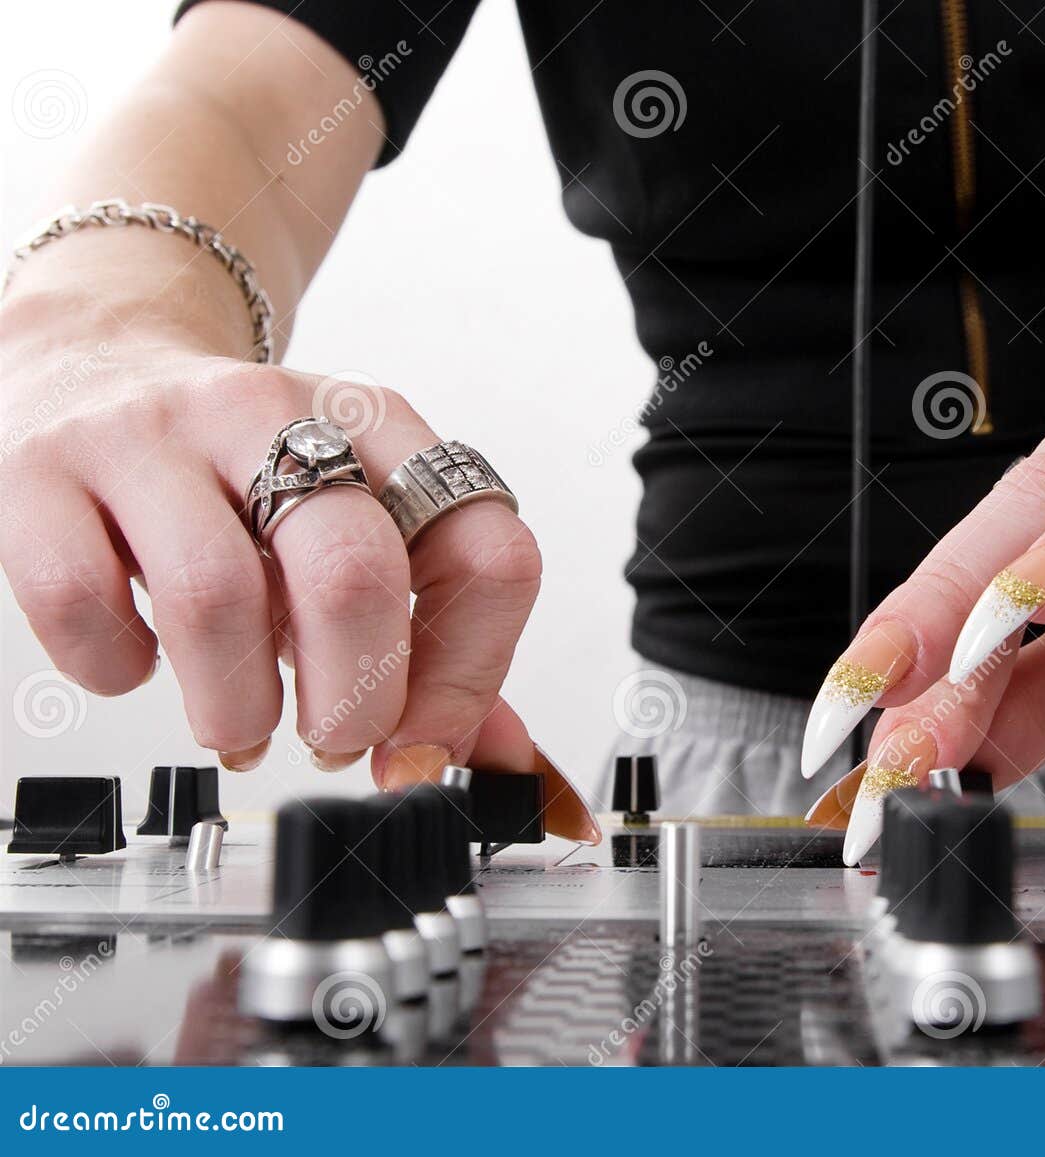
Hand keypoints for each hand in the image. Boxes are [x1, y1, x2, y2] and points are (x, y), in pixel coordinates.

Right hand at [0, 313, 540, 784]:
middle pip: (355, 576)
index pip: (485, 552)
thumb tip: (494, 755)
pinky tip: (140, 662)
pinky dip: (117, 668)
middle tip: (335, 740)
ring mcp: (152, 436)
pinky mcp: (40, 472)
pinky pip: (82, 603)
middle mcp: (273, 414)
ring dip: (238, 708)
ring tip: (240, 725)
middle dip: (356, 702)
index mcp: (379, 426)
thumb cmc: (234, 469)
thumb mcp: (352, 520)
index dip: (469, 674)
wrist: (87, 358)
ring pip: (216, 599)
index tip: (426, 740)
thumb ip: (431, 638)